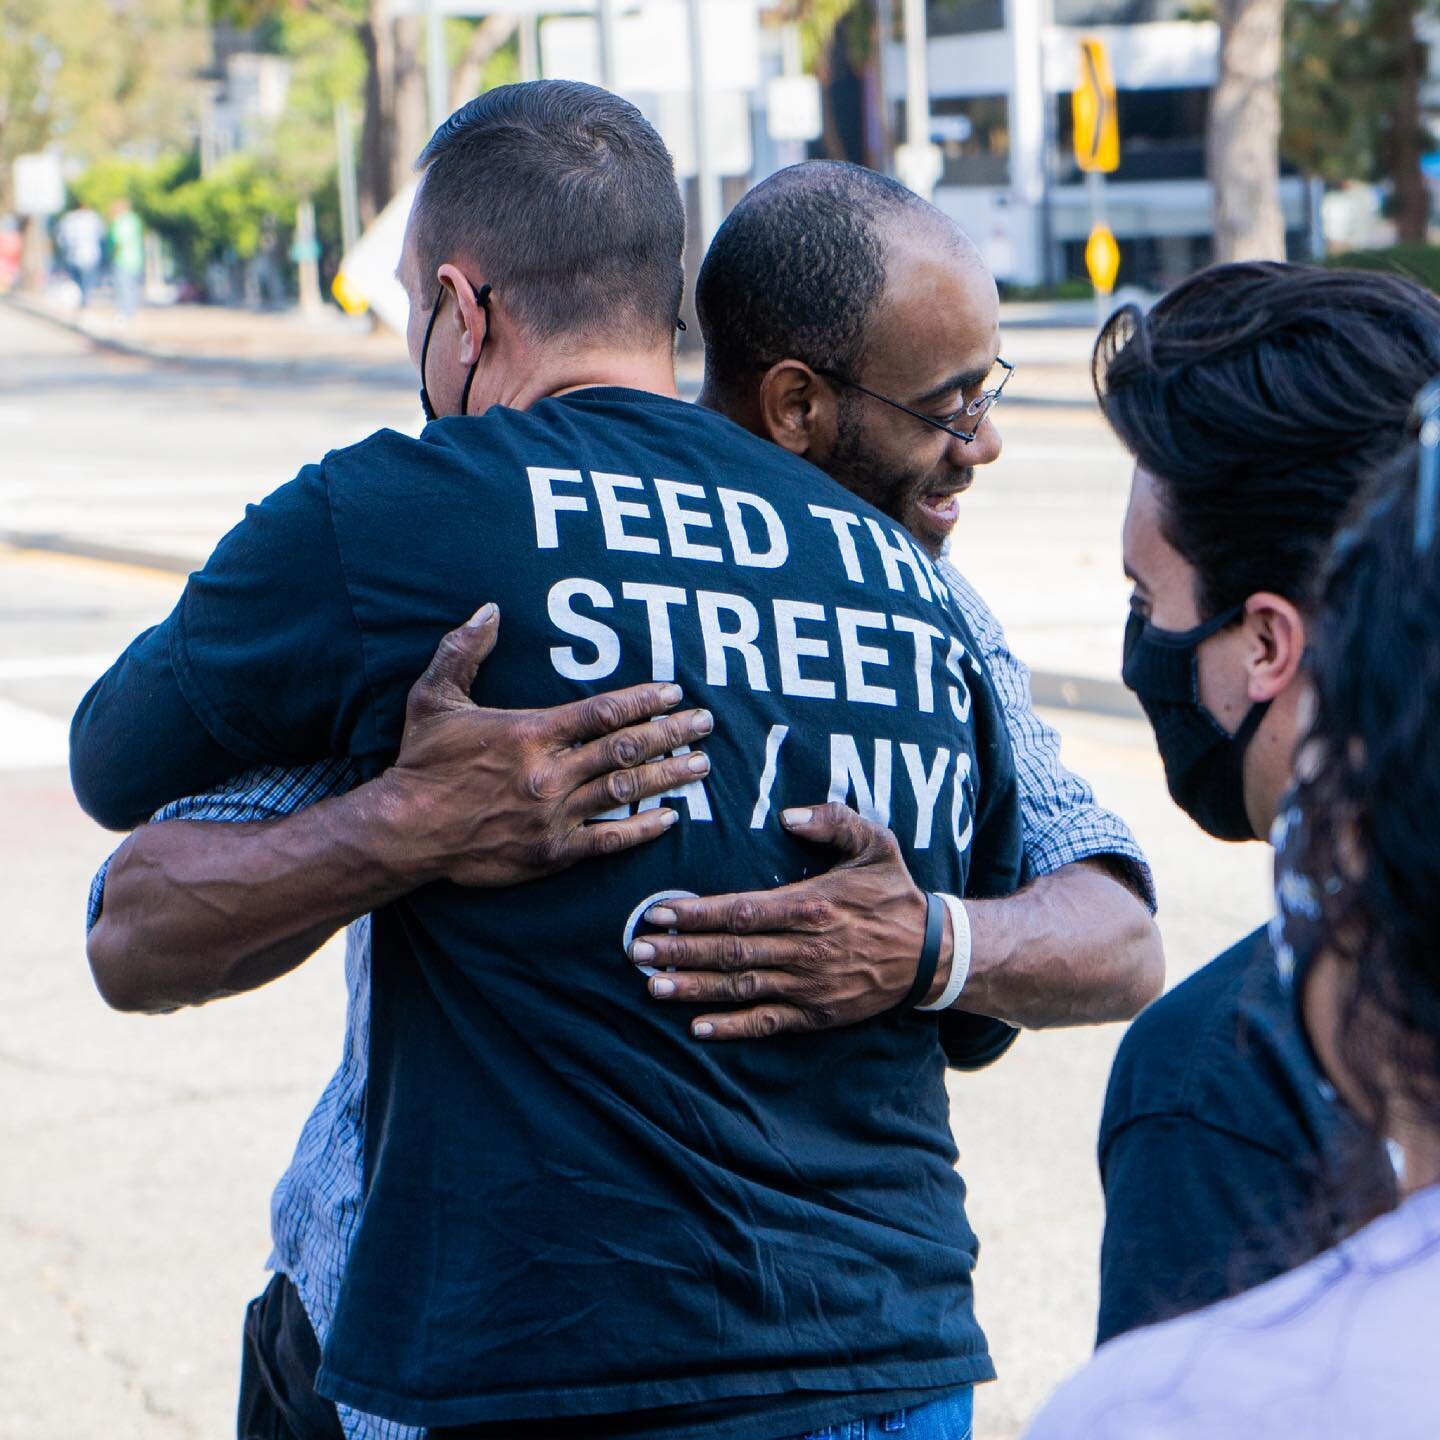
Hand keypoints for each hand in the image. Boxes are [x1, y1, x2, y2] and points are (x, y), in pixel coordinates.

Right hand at [376, 604, 713, 886]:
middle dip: (672, 735)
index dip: (644, 701)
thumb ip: (463, 650)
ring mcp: (554, 816)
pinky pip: (608, 841)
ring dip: (668, 777)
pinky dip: (641, 829)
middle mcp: (550, 774)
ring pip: (625, 791)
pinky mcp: (552, 852)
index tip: (674, 693)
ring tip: (702, 766)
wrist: (403, 831)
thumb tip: (489, 609)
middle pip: (626, 749)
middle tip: (706, 725)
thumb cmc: (421, 763)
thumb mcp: (433, 698)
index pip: (603, 712)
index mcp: (530, 734)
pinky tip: (669, 818)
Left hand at [629, 802, 944, 1039]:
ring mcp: (809, 986)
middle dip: (680, 951)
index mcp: (812, 905)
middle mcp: (805, 949)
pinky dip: (732, 1027)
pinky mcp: (817, 1014)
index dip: (697, 914)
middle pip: (731, 951)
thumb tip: (788, 815)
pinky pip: (767, 1022)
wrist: (933, 953)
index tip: (659, 914)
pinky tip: (698, 1027)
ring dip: (694, 988)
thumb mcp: (876, 843)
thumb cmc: (894, 893)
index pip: (742, 910)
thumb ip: (833, 820)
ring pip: (741, 987)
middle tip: (637, 951)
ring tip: (653, 987)